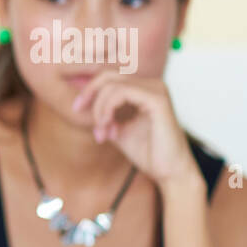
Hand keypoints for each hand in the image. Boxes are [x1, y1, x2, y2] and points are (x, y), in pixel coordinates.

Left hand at [70, 74, 198, 187]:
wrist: (169, 171)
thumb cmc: (147, 152)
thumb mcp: (118, 130)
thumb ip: (104, 115)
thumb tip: (84, 105)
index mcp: (144, 89)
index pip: (109, 77)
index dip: (89, 90)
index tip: (77, 109)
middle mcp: (152, 85)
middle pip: (108, 75)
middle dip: (89, 94)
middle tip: (79, 112)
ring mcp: (157, 90)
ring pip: (112, 85)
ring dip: (99, 108)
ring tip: (102, 131)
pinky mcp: (158, 100)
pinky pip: (122, 92)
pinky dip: (108, 108)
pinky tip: (108, 125)